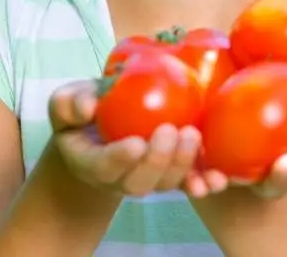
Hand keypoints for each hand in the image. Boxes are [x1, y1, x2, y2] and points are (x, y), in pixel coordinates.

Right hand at [49, 79, 201, 197]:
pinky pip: (188, 182)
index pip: (104, 167)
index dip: (120, 159)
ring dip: (183, 166)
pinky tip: (220, 177)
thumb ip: (71, 103)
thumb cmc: (83, 114)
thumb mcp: (66, 103)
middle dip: (158, 160)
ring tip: (193, 136)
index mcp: (91, 162)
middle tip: (171, 130)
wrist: (100, 131)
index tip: (135, 143)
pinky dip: (205, 182)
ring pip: (166, 184)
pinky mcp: (171, 173)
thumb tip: (87, 106)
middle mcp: (120, 178)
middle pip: (140, 182)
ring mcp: (148, 179)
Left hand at [184, 55, 286, 199]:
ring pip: (273, 186)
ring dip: (281, 177)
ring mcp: (253, 175)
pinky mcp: (215, 180)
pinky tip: (209, 178)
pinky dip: (213, 186)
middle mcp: (284, 159)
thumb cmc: (245, 83)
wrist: (196, 104)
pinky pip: (215, 188)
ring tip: (283, 161)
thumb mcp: (275, 66)